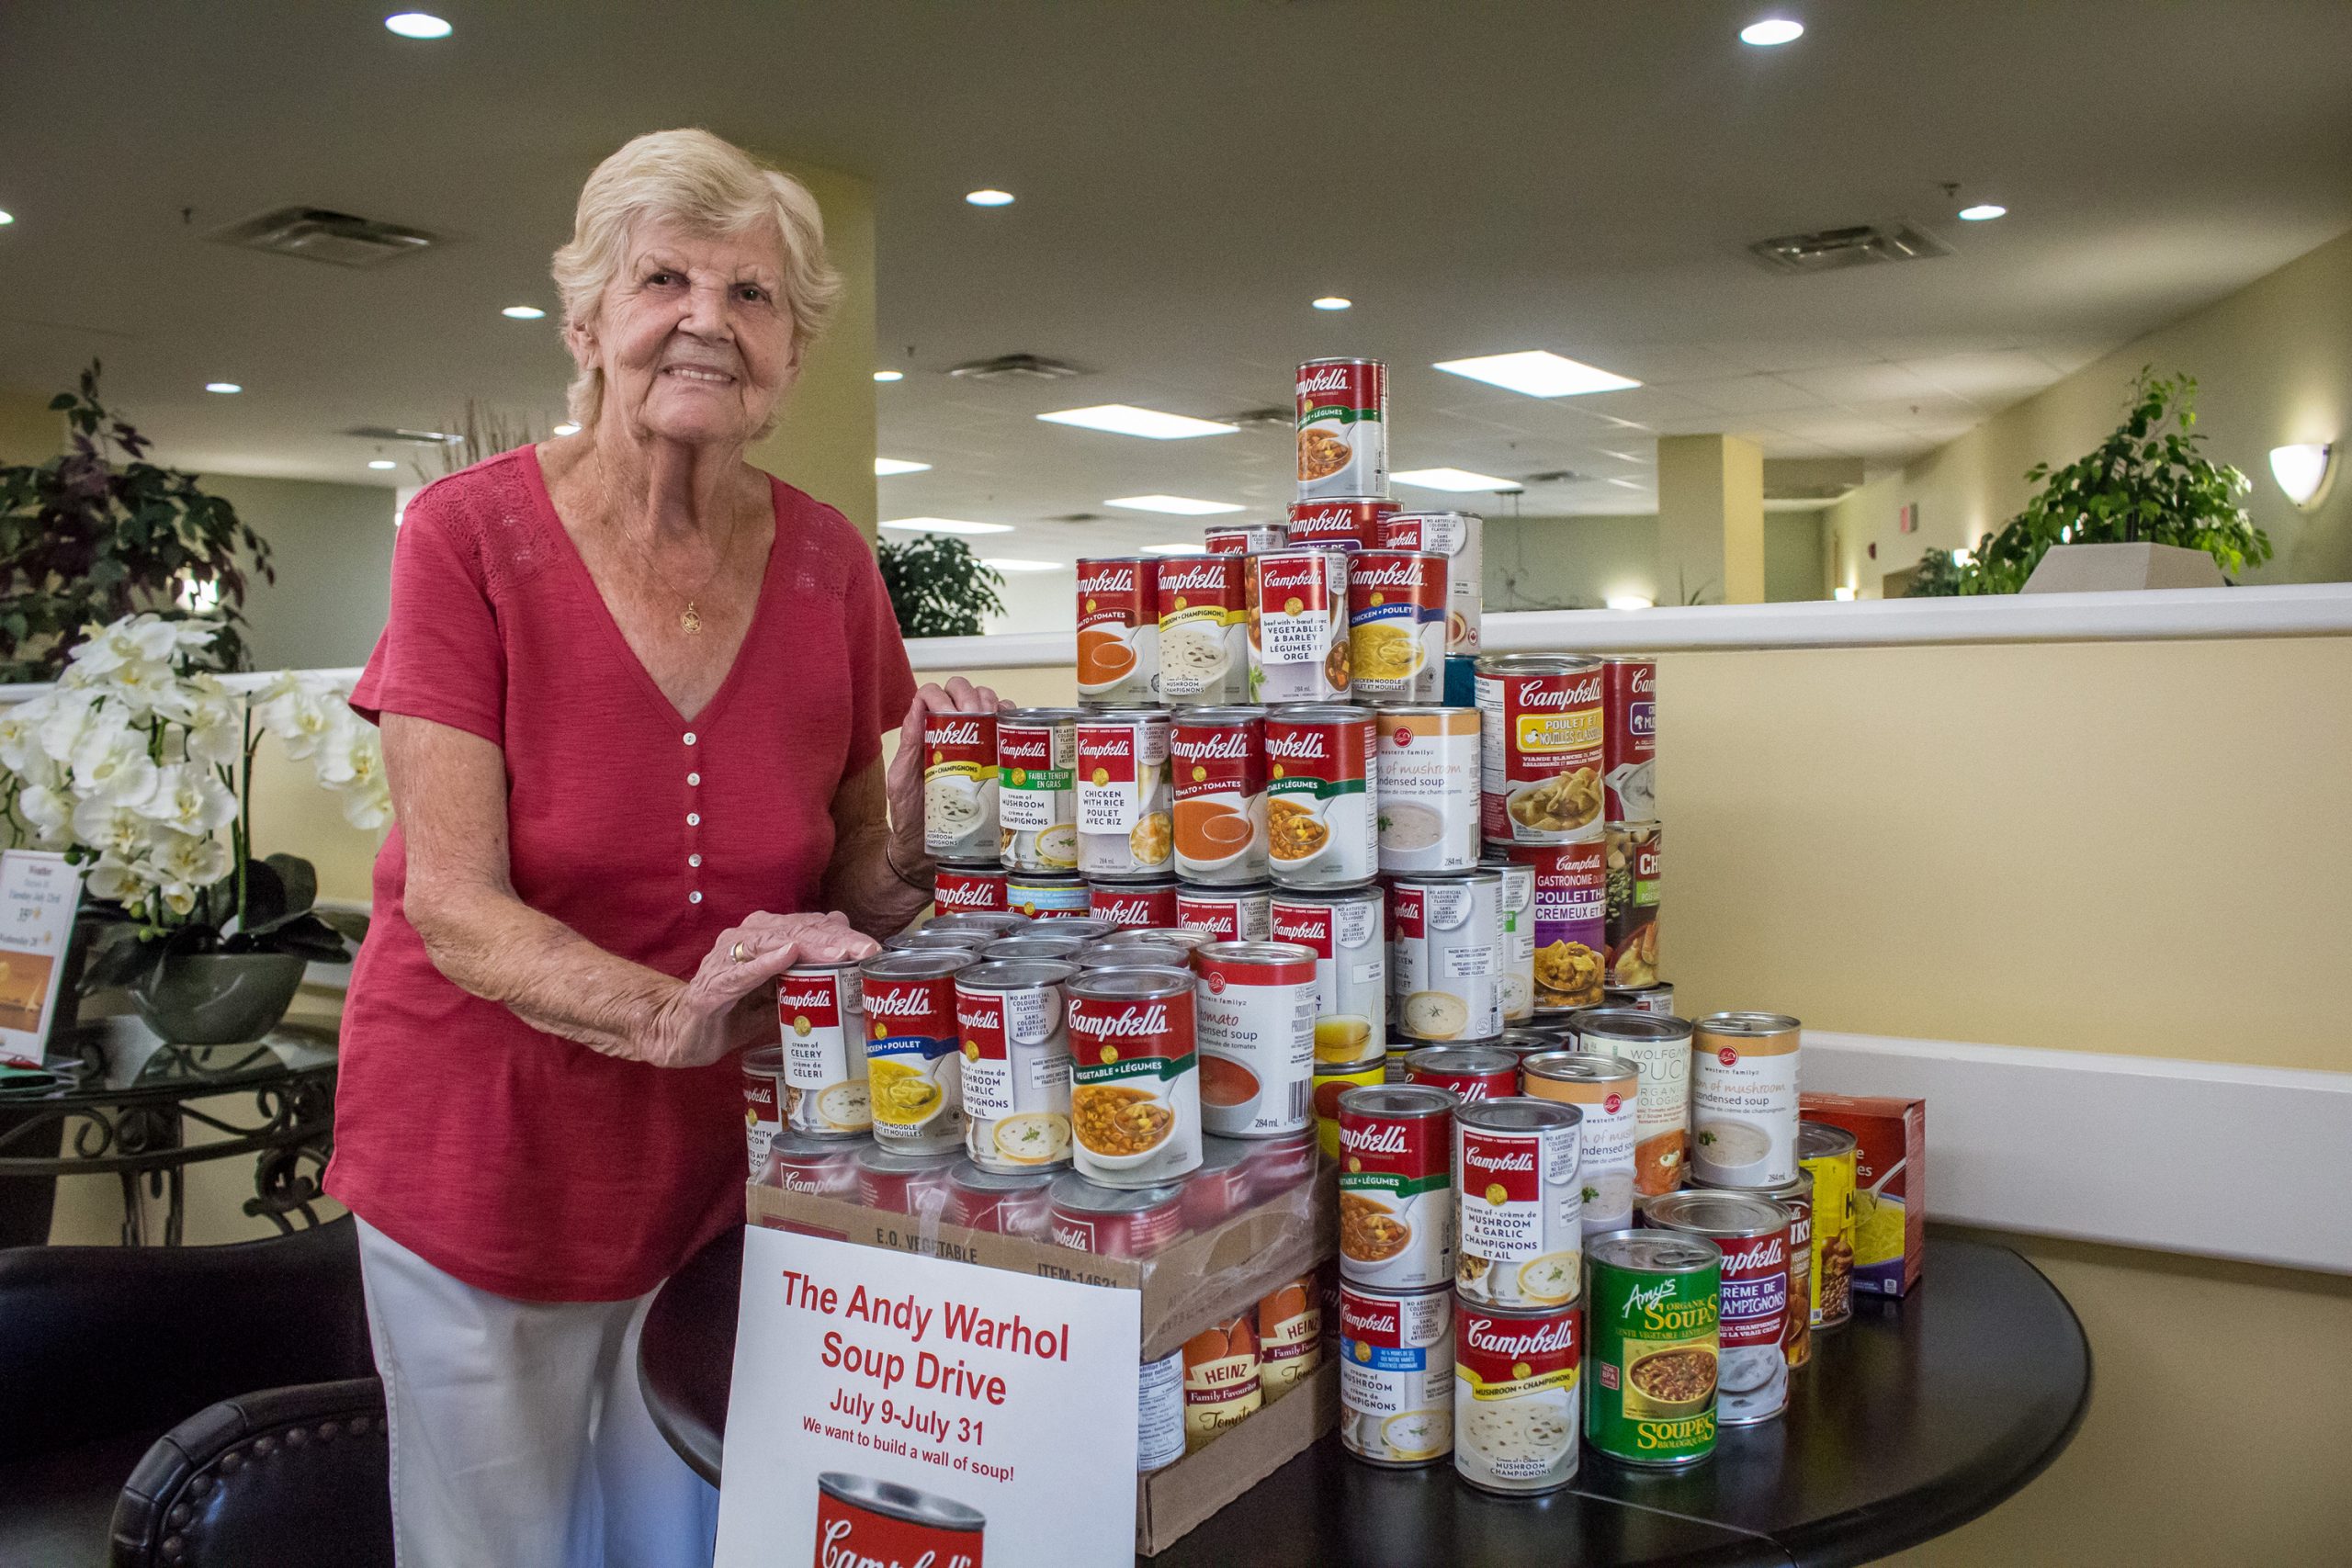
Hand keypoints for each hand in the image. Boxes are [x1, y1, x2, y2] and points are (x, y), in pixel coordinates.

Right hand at [645, 911, 878, 1068]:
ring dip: (809, 946)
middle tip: (865, 949)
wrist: (683, 1034)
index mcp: (764, 937)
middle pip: (797, 931)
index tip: (872, 947)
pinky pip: (741, 973)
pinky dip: (764, 964)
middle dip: (835, 939)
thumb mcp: (781, 994)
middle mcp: (746, 939)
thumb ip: (808, 974)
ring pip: (773, 944)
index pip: (809, 928)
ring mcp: (726, 959)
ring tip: (839, 950)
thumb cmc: (736, 1011)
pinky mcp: (712, 987)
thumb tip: (846, 952)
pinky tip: (787, 956)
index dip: (843, 935)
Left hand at [885, 676, 1002, 876]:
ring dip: (993, 706)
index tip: (949, 716)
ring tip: (990, 726)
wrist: (928, 849)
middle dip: (972, 697)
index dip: (944, 696)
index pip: (935, 693)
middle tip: (974, 721)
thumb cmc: (912, 815)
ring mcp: (975, 742)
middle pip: (966, 691)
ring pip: (990, 702)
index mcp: (926, 732)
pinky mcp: (995, 758)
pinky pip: (1008, 728)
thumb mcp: (901, 780)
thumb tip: (917, 706)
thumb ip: (908, 745)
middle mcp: (951, 732)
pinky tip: (1008, 735)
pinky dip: (1012, 722)